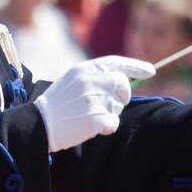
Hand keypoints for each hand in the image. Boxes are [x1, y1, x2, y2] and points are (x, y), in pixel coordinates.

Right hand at [33, 55, 155, 152]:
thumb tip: (122, 81)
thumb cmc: (57, 103)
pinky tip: (88, 127)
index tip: (151, 71)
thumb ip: (95, 77)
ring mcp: (98, 98)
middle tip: (107, 105)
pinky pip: (114, 124)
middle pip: (124, 86)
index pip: (118, 63)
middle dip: (121, 97)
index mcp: (87, 68)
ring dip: (108, 114)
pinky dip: (105, 128)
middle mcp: (95, 80)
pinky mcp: (98, 118)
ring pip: (118, 107)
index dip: (136, 66)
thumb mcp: (73, 80)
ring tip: (86, 116)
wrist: (40, 122)